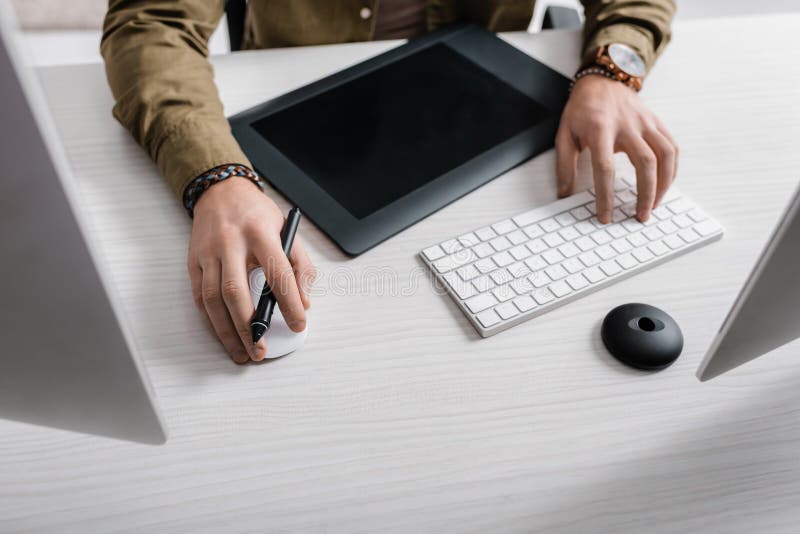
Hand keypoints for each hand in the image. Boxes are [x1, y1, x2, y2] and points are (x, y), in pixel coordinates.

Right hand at [188, 177, 314, 363]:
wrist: (220, 192)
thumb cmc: (257, 215)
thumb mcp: (287, 230)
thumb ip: (300, 265)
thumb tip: (304, 301)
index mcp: (260, 233)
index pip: (278, 273)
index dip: (290, 302)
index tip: (299, 323)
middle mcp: (230, 243)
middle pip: (237, 291)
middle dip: (249, 327)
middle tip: (261, 350)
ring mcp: (208, 253)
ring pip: (213, 300)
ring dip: (227, 332)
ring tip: (243, 353)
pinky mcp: (193, 262)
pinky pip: (200, 298)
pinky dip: (212, 321)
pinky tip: (223, 336)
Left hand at [555, 74, 678, 222]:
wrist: (601, 81)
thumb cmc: (581, 110)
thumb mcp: (564, 135)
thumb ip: (564, 165)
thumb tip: (564, 194)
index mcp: (600, 129)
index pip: (605, 168)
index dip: (606, 196)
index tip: (605, 216)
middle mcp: (627, 125)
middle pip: (644, 162)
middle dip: (645, 193)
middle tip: (640, 216)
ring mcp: (645, 122)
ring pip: (665, 155)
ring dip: (664, 183)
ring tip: (655, 204)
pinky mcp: (656, 122)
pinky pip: (672, 147)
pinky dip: (672, 169)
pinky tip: (664, 185)